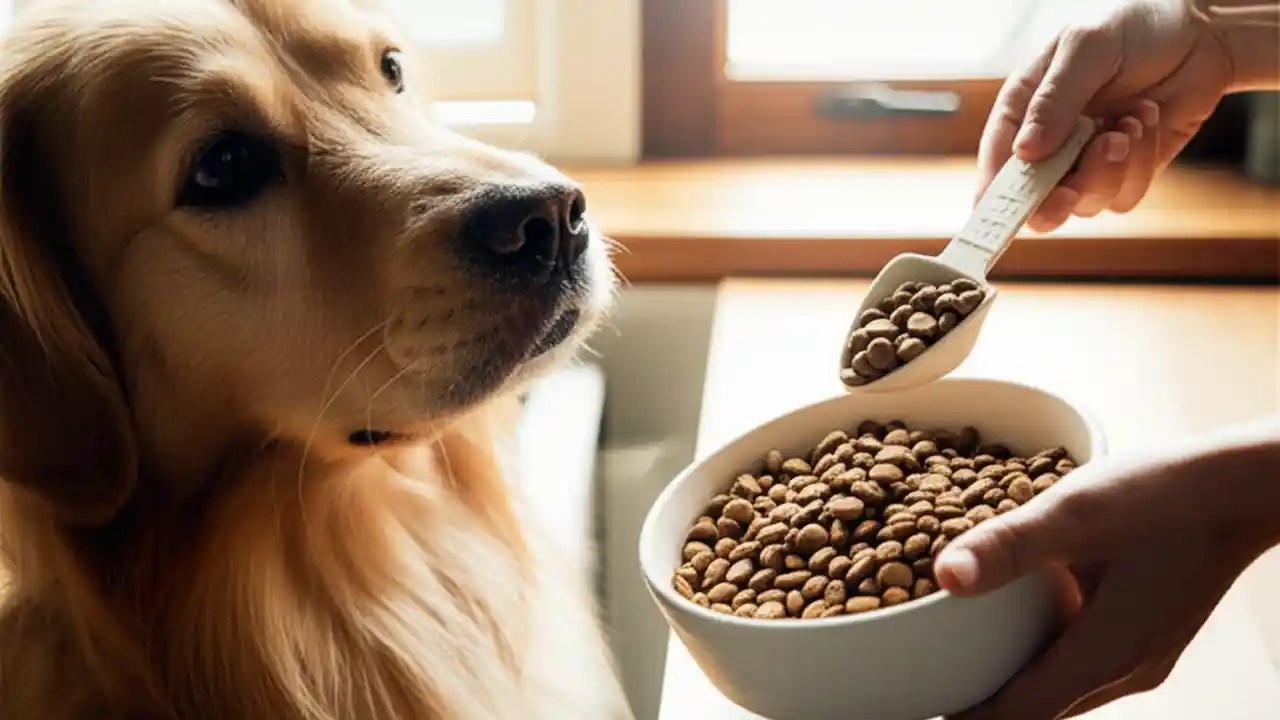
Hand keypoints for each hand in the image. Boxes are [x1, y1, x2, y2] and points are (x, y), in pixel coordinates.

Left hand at [935, 435, 1278, 719]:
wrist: (1240, 486)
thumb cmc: (1164, 496)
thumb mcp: (1075, 511)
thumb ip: (1008, 546)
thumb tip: (945, 578)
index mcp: (1104, 653)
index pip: (1020, 715)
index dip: (966, 715)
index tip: (922, 701)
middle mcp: (1125, 670)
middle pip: (1039, 710)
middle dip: (983, 703)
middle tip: (928, 683)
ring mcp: (1141, 658)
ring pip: (1062, 690)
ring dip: (1013, 682)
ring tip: (956, 658)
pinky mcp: (1146, 636)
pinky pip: (1082, 664)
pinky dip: (1041, 657)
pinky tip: (1014, 625)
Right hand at [980, 0, 1234, 230]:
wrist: (1201, 33)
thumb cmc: (1135, 27)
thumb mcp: (1087, 48)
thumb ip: (1054, 100)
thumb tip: (1025, 151)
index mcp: (1024, 110)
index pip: (998, 161)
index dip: (997, 192)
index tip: (1006, 209)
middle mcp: (1051, 143)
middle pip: (1034, 199)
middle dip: (1052, 203)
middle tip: (1070, 192)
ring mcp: (1088, 162)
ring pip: (1084, 203)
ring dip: (1109, 169)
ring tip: (1129, 122)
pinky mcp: (1126, 173)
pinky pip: (1123, 197)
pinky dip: (1139, 164)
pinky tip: (1145, 122)